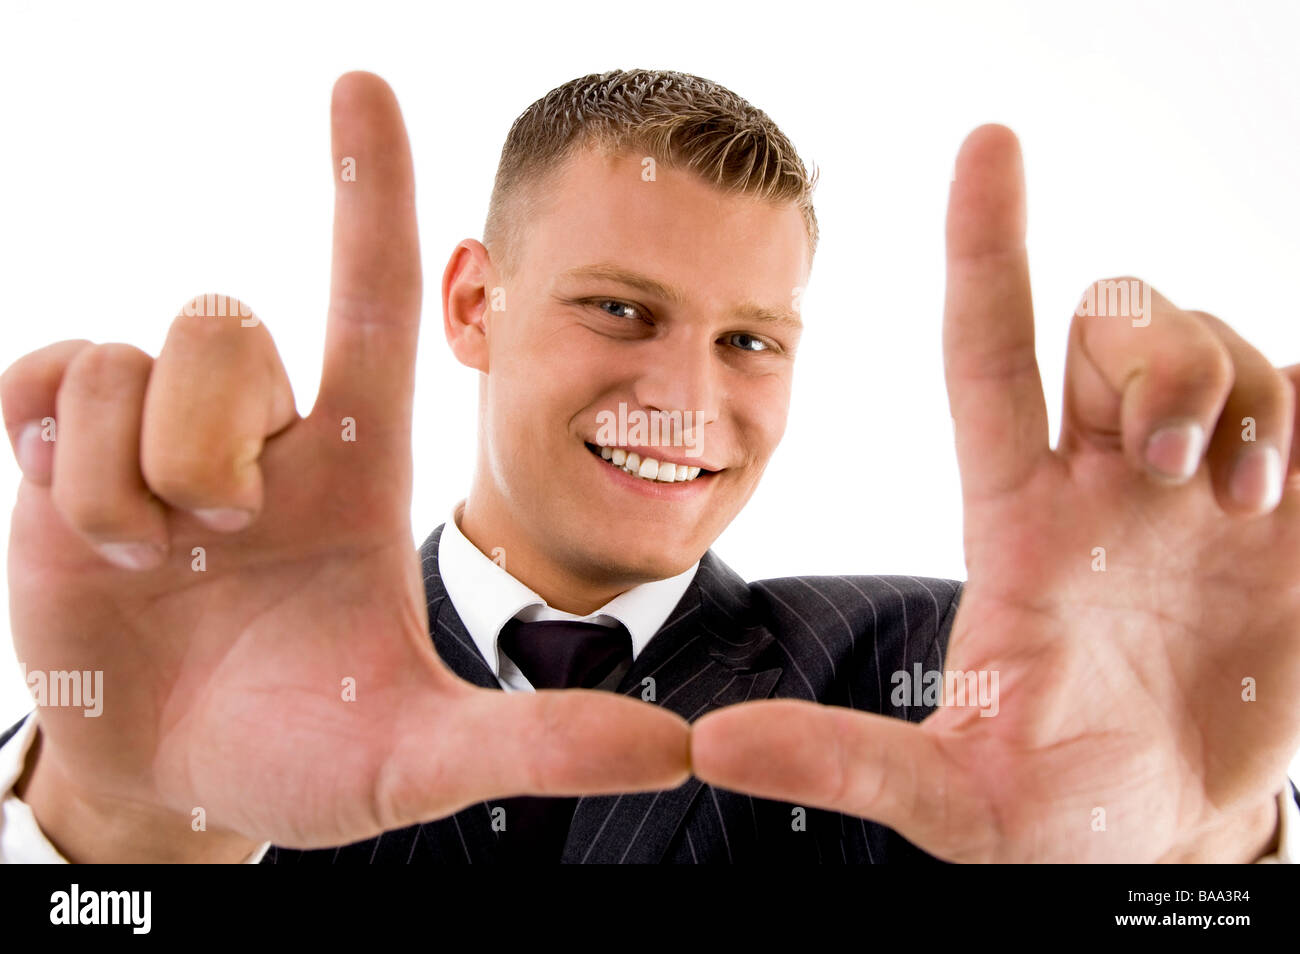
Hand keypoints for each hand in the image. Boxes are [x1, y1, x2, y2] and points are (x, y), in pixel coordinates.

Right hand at [2, 72, 687, 861]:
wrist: (181, 784)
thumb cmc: (305, 755)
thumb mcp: (420, 758)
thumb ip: (535, 746)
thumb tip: (676, 752)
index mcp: (356, 468)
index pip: (372, 298)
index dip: (367, 191)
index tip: (361, 83)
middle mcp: (263, 435)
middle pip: (230, 325)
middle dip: (212, 443)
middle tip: (218, 541)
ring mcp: (159, 442)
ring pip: (140, 356)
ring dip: (136, 481)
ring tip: (154, 564)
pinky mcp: (66, 460)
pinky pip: (51, 381)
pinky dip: (67, 469)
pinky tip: (95, 537)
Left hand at [690, 125, 1297, 861]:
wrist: (1171, 836)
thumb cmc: (1058, 807)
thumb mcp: (949, 795)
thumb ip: (841, 762)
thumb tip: (709, 748)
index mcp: (1015, 518)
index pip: (989, 348)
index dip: (987, 244)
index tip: (988, 142)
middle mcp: (1098, 481)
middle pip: (1116, 326)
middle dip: (1153, 358)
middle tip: (1166, 466)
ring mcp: (1191, 488)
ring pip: (1208, 345)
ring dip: (1230, 391)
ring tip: (1234, 501)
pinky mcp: (1282, 508)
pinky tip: (1280, 492)